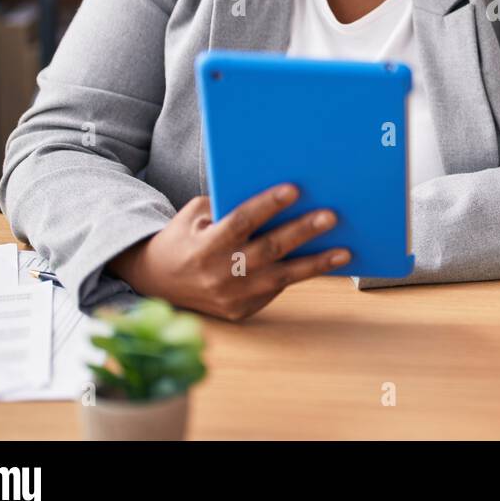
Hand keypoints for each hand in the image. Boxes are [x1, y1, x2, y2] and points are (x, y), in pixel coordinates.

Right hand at [109, 183, 349, 320]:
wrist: (155, 282)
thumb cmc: (183, 238)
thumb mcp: (195, 215)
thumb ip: (227, 205)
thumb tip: (274, 196)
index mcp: (205, 246)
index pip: (241, 222)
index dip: (267, 205)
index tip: (294, 189)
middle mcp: (218, 274)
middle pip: (268, 251)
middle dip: (302, 232)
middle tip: (330, 216)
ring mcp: (231, 297)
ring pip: (280, 278)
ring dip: (315, 264)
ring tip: (344, 252)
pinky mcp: (241, 311)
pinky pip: (276, 290)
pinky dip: (300, 276)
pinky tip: (324, 264)